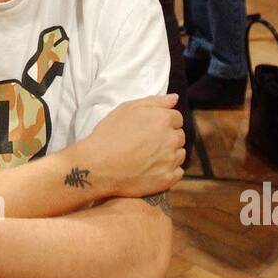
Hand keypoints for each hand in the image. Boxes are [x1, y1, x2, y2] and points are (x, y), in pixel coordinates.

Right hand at [67, 93, 184, 198]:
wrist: (98, 166)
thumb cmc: (109, 135)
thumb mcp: (127, 109)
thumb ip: (154, 101)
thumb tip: (175, 98)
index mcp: (163, 119)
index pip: (177, 118)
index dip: (164, 122)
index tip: (152, 129)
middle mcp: (171, 139)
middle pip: (179, 136)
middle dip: (168, 137)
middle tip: (149, 143)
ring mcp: (170, 160)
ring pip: (180, 154)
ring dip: (170, 154)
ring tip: (150, 157)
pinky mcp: (167, 179)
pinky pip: (177, 172)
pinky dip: (169, 171)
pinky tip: (154, 169)